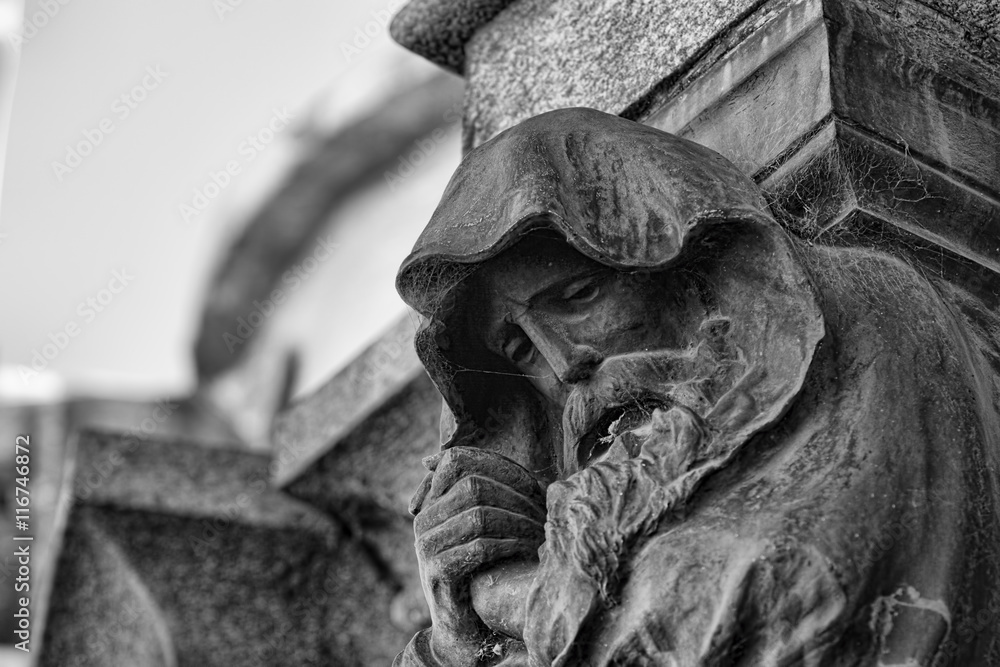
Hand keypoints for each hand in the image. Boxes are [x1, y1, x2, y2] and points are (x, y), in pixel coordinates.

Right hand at [409, 447, 545, 661]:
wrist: (465, 626)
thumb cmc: (479, 570)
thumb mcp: (477, 528)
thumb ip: (477, 493)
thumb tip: (467, 457)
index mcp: (431, 504)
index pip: (458, 463)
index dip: (497, 467)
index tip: (531, 484)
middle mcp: (422, 522)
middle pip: (473, 487)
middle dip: (513, 497)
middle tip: (540, 513)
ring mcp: (426, 547)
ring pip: (478, 516)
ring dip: (517, 523)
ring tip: (539, 533)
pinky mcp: (438, 573)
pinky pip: (479, 547)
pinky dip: (510, 546)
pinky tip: (527, 551)